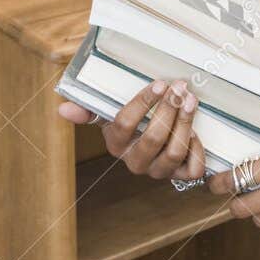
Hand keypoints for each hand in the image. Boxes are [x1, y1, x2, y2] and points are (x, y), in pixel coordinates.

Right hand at [57, 78, 205, 181]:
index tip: (159, 83)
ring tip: (191, 101)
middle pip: (153, 138)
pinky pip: (193, 170)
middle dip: (168, 110)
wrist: (152, 142)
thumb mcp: (107, 112)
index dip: (143, 103)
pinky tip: (197, 131)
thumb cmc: (131, 121)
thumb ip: (87, 108)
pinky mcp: (180, 176)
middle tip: (180, 88)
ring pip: (174, 152)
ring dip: (185, 124)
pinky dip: (197, 150)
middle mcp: (135, 162)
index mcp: (115, 144)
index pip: (125, 123)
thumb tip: (62, 108)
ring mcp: (158, 171)